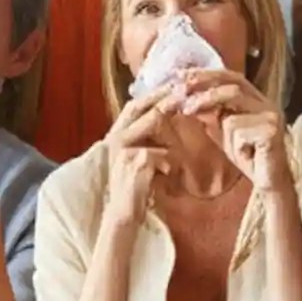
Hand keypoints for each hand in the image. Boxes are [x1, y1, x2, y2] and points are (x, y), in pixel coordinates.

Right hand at [104, 87, 180, 225]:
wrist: (123, 216)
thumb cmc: (135, 188)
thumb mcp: (139, 159)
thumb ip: (147, 140)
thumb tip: (166, 116)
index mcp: (116, 136)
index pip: (134, 106)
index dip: (152, 94)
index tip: (172, 84)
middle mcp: (116, 139)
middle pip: (144, 109)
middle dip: (165, 98)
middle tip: (185, 91)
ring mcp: (124, 150)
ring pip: (154, 126)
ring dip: (169, 140)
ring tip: (172, 159)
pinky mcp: (134, 163)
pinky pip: (162, 153)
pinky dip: (168, 164)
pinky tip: (166, 177)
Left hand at [179, 69, 288, 192]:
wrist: (270, 183)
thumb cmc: (249, 157)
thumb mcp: (225, 132)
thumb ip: (212, 114)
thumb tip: (190, 98)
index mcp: (256, 99)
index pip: (232, 77)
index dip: (207, 74)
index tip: (181, 76)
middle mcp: (266, 103)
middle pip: (233, 85)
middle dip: (205, 91)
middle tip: (182, 101)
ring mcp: (272, 116)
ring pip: (234, 108)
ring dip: (218, 121)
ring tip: (214, 132)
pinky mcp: (273, 132)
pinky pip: (241, 131)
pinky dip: (237, 145)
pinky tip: (247, 155)